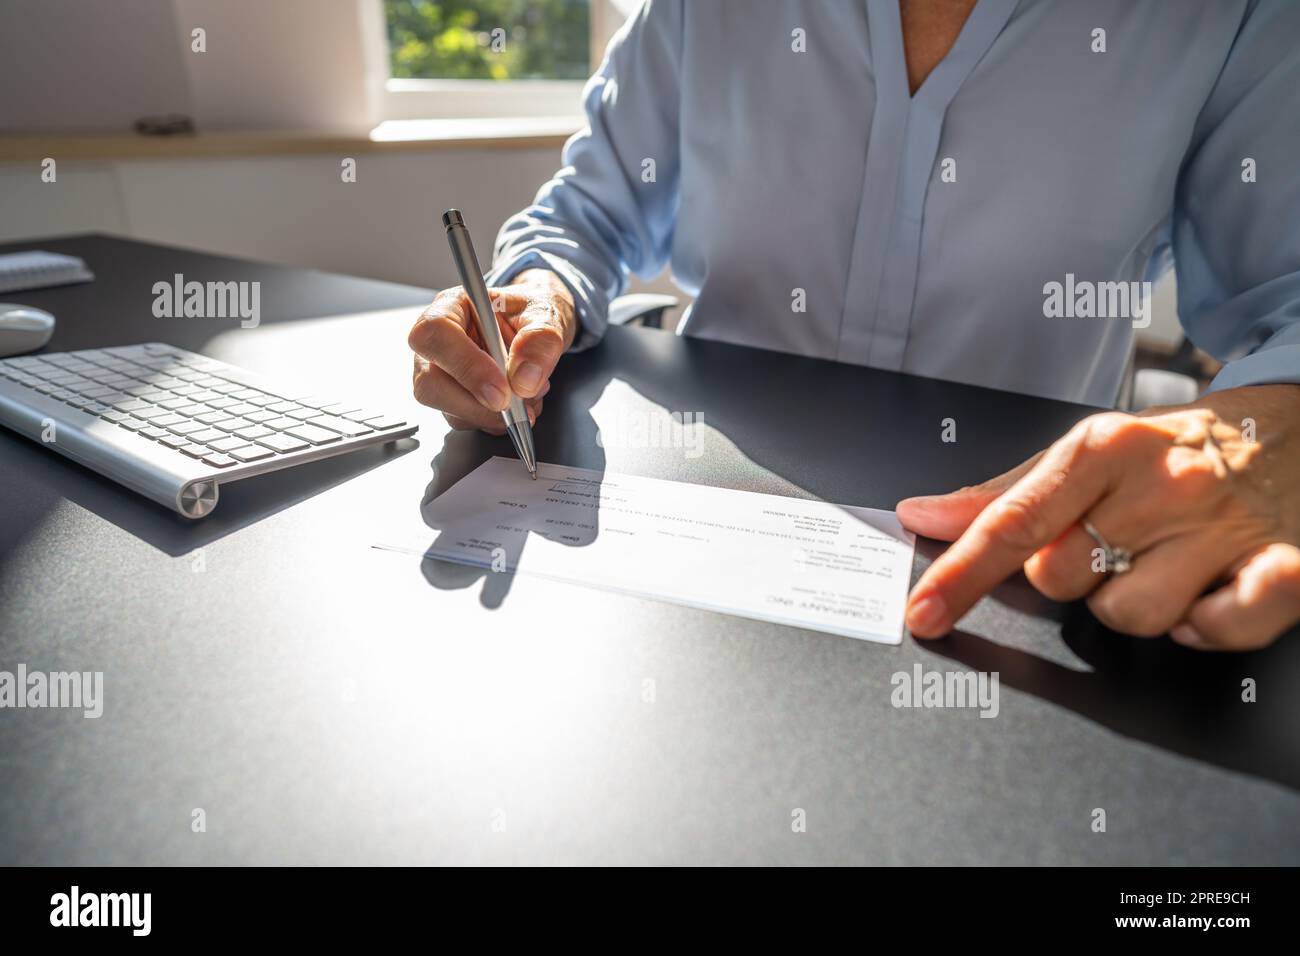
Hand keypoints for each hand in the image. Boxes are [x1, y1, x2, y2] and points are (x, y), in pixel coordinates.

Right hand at [408, 268, 576, 433]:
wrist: (537, 330)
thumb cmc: (531, 313)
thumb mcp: (546, 315)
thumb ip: (540, 341)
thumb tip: (524, 379)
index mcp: (452, 307)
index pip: (434, 334)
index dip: (465, 365)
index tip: (501, 388)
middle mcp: (439, 342)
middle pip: (430, 382)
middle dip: (477, 404)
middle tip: (516, 405)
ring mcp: (442, 373)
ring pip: (447, 409)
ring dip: (492, 415)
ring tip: (527, 398)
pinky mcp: (454, 399)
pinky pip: (465, 421)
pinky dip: (496, 421)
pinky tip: (517, 404)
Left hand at [897, 385, 1299, 650]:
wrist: (1290, 426)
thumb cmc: (1173, 446)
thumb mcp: (1086, 452)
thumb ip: (1003, 493)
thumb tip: (922, 515)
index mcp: (1105, 448)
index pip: (1015, 521)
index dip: (961, 573)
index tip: (923, 611)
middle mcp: (1162, 483)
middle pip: (1063, 579)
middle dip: (1070, 575)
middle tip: (1110, 542)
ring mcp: (1224, 527)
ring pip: (1130, 617)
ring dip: (1133, 603)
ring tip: (1160, 560)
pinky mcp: (1283, 564)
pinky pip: (1219, 629)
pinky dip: (1205, 627)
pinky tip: (1207, 592)